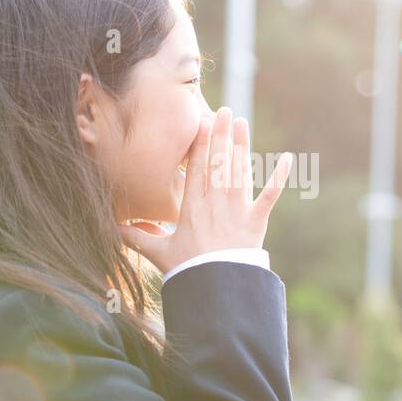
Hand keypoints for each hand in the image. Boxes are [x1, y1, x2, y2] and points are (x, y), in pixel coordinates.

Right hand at [117, 106, 292, 275]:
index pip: (196, 168)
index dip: (199, 144)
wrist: (215, 289)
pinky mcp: (256, 222)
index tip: (202, 122)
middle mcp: (214, 203)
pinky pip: (269, 196)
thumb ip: (136, 238)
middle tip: (224, 111)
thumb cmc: (187, 271)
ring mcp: (236, 211)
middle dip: (221, 135)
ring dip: (241, 146)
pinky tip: (289, 159)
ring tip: (242, 123)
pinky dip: (280, 178)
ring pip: (239, 171)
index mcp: (191, 207)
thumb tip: (112, 230)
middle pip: (218, 162)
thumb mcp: (158, 252)